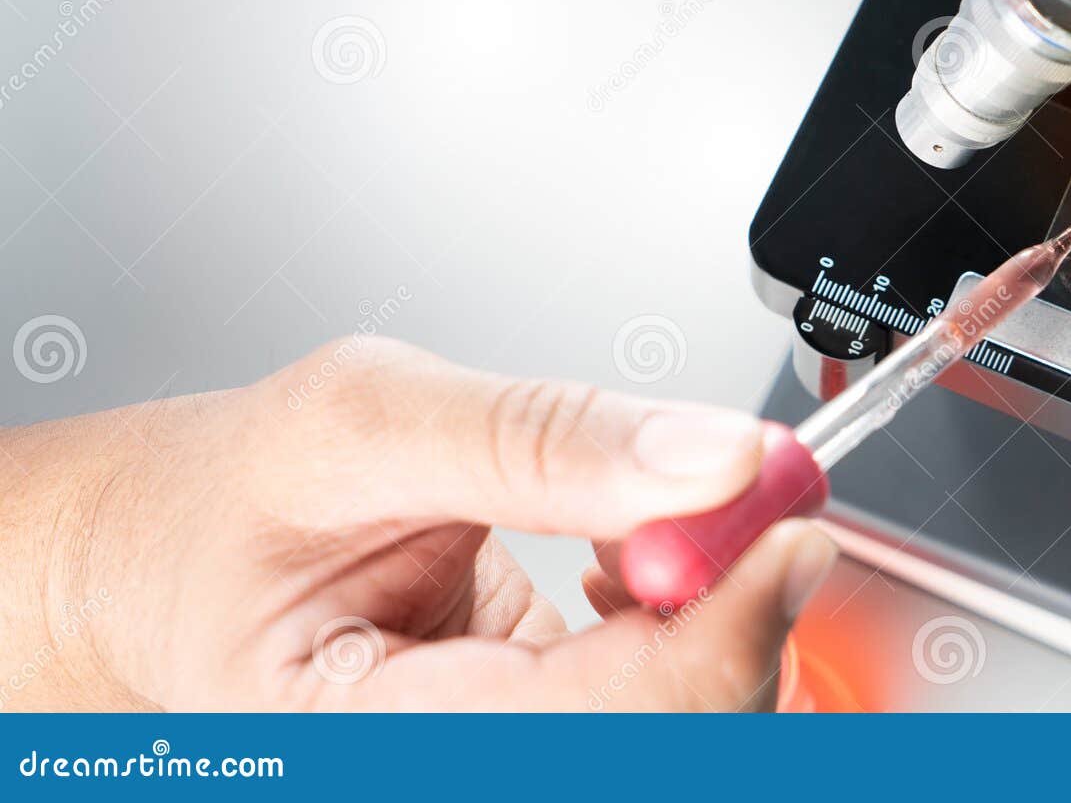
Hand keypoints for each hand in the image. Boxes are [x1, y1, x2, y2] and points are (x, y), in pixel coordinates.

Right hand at [0, 337, 836, 709]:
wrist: (182, 546)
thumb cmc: (229, 500)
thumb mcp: (363, 419)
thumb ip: (542, 438)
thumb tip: (710, 458)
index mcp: (377, 733)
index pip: (599, 727)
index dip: (720, 637)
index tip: (784, 530)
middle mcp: (462, 755)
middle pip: (665, 734)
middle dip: (739, 622)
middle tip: (755, 509)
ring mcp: (515, 743)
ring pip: (681, 719)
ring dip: (723, 614)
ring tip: (661, 522)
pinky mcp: (553, 720)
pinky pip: (663, 694)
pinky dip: (692, 612)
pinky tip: (636, 557)